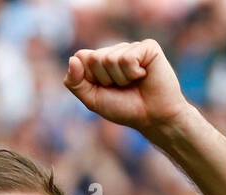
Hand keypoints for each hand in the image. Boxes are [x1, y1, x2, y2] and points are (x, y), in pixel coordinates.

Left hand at [63, 39, 190, 133]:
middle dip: (105, 79)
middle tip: (121, 87)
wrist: (152, 117)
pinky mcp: (148, 46)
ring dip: (120, 79)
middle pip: (94, 58)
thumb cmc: (124, 108)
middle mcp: (116, 50)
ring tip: (133, 83)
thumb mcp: (92, 99)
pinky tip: (143, 75)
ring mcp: (132, 47)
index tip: (104, 88)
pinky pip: (127, 58)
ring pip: (110, 59)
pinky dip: (132, 73)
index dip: (89, 77)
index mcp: (101, 61)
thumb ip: (75, 82)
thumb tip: (73, 58)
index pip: (81, 57)